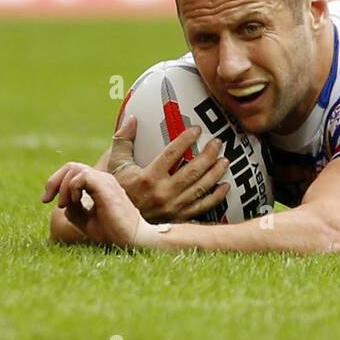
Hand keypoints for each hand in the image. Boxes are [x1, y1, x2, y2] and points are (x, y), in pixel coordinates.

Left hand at [41, 162, 144, 248]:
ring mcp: (105, 182)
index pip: (73, 172)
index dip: (55, 182)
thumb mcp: (85, 219)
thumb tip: (61, 200)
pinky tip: (74, 201)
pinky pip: (83, 176)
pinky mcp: (106, 187)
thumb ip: (73, 208)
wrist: (132, 239)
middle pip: (71, 167)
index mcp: (99, 185)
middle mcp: (102, 180)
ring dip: (62, 186)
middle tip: (47, 200)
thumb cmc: (113, 232)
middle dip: (53, 181)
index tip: (45, 200)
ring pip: (75, 169)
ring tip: (63, 204)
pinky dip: (72, 187)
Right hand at [105, 115, 231, 222]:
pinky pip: (202, 207)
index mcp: (148, 178)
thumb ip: (123, 140)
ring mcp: (172, 208)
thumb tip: (132, 118)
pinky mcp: (178, 218)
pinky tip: (225, 186)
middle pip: (192, 171)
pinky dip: (216, 197)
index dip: (186, 140)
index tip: (197, 129)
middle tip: (218, 142)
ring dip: (215, 173)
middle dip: (208, 155)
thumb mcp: (115, 164)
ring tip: (224, 160)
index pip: (172, 154)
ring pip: (200, 188)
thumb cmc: (116, 189)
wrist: (115, 222)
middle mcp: (162, 194)